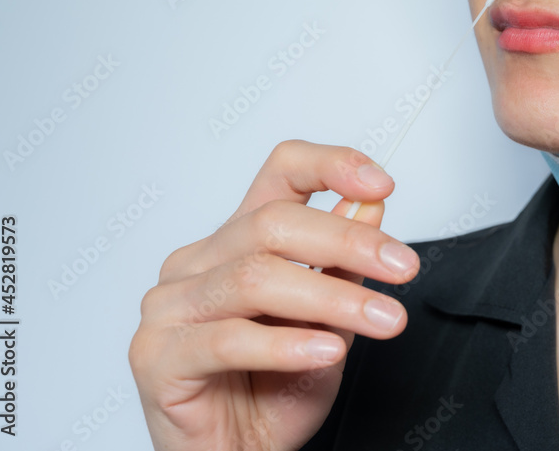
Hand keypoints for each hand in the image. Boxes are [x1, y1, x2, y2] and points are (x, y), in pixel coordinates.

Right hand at [129, 141, 419, 450]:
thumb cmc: (276, 392)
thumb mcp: (329, 321)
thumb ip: (342, 264)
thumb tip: (371, 204)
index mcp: (238, 240)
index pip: (279, 173)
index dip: (331, 165)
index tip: (381, 183)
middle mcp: (198, 262)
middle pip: (272, 223)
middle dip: (349, 242)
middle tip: (403, 267)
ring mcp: (169, 306)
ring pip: (255, 278)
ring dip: (332, 299)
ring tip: (382, 321)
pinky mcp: (156, 356)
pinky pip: (226, 339)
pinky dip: (285, 344)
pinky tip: (325, 350)